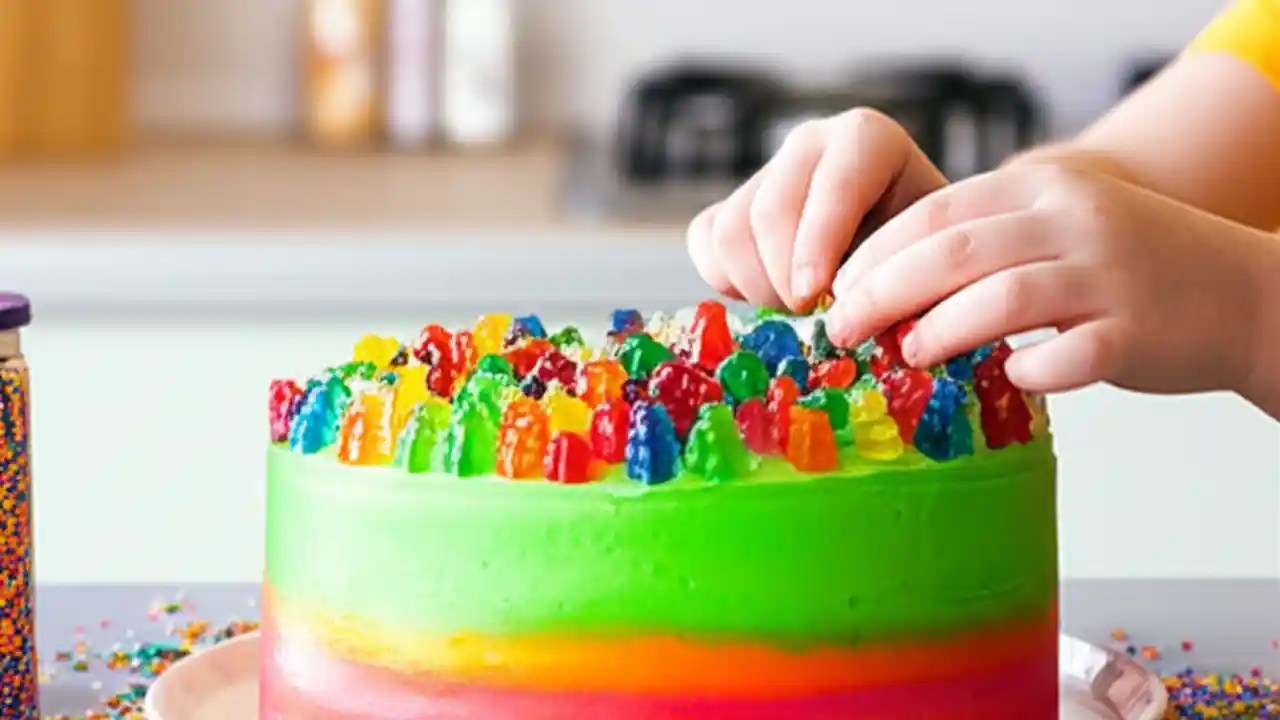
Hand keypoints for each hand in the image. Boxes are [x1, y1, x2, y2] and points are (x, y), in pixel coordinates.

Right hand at [686, 108, 946, 311]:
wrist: (904, 244)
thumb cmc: (922, 251)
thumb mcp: (926, 253)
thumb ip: (895, 271)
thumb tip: (854, 314)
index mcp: (867, 139)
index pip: (833, 184)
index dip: (818, 244)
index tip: (813, 297)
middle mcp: (810, 142)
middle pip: (771, 211)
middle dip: (785, 278)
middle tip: (811, 318)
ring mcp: (766, 171)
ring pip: (730, 231)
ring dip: (758, 286)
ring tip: (797, 310)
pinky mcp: (730, 203)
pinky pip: (705, 241)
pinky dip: (726, 278)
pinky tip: (768, 295)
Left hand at [825, 162, 1279, 401]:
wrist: (1243, 292)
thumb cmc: (1127, 265)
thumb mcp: (1056, 226)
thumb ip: (985, 242)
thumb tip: (884, 288)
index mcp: (1042, 190)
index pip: (938, 210)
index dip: (877, 252)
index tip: (834, 289)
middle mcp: (1073, 222)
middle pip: (955, 250)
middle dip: (883, 291)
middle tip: (842, 329)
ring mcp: (1108, 274)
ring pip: (1004, 296)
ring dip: (941, 329)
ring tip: (906, 353)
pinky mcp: (1136, 331)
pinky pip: (1070, 354)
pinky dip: (1030, 369)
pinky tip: (1008, 376)